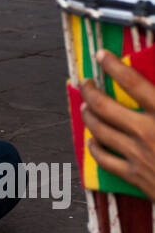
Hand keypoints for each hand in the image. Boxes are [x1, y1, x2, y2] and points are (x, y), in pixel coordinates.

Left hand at [80, 51, 154, 200]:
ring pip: (100, 130)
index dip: (113, 66)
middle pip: (105, 106)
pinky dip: (94, 148)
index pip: (131, 82)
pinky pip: (105, 160)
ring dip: (87, 115)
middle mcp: (146, 132)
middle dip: (90, 90)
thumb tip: (153, 89)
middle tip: (85, 82)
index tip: (101, 55)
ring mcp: (138, 155)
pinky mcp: (135, 176)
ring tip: (84, 105)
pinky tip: (91, 141)